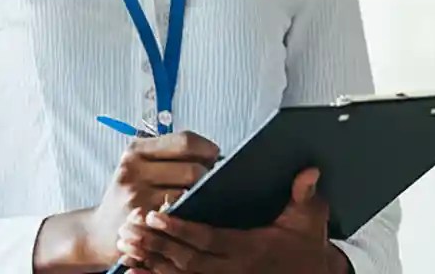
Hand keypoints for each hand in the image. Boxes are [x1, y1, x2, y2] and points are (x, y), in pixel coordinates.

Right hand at [32, 132, 219, 272]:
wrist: (99, 231)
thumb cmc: (127, 196)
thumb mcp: (136, 166)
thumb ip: (166, 155)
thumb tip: (211, 154)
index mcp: (135, 150)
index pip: (184, 141)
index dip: (207, 149)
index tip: (213, 157)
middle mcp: (134, 170)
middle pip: (193, 169)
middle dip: (208, 177)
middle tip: (209, 183)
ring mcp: (138, 197)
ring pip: (190, 194)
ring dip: (202, 198)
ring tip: (199, 199)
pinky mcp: (143, 221)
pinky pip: (182, 215)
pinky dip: (192, 214)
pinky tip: (190, 215)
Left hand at [115, 168, 351, 273]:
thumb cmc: (306, 246)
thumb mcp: (310, 220)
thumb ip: (305, 196)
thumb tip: (308, 171)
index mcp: (250, 248)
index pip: (208, 239)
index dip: (180, 228)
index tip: (155, 215)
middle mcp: (233, 269)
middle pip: (186, 260)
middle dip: (156, 245)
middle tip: (128, 228)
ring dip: (150, 262)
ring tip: (124, 246)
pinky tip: (133, 270)